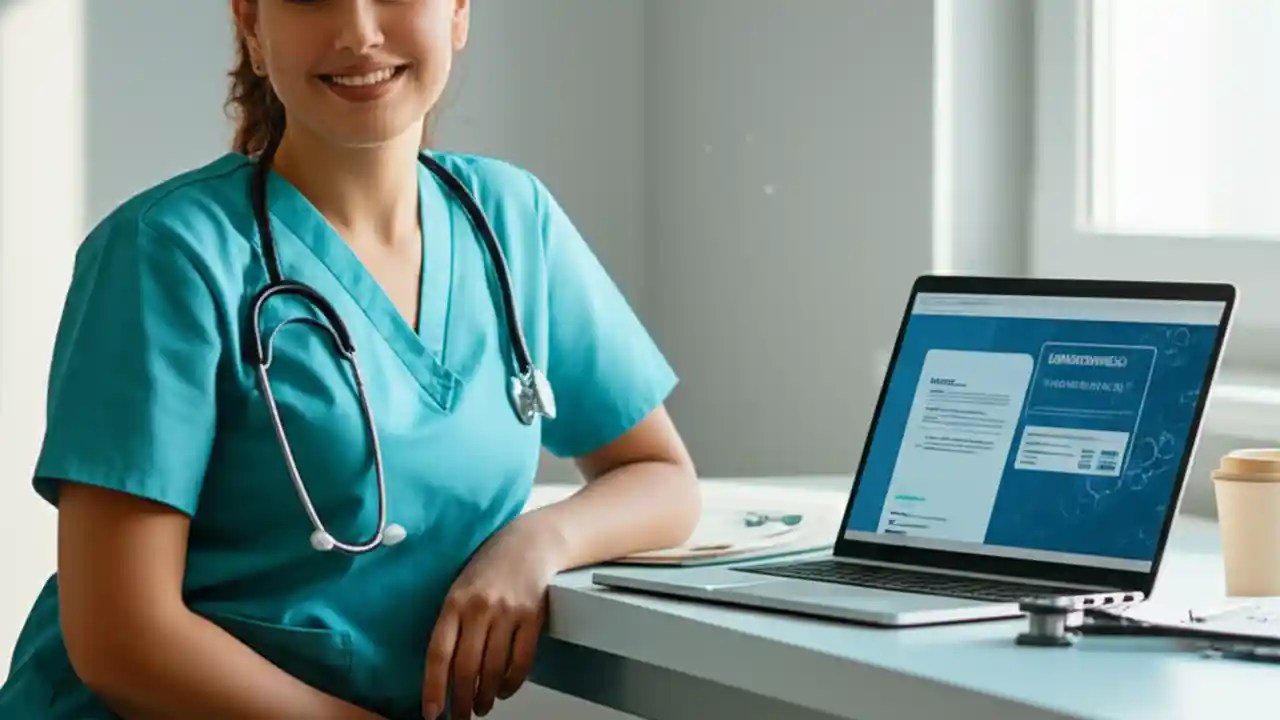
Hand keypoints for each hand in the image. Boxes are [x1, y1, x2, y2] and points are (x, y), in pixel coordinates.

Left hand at [421, 516, 565, 718]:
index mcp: (454, 602)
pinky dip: (511, 683)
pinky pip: (521, 662)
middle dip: (461, 701)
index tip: (432, 712)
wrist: (530, 543)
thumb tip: (444, 669)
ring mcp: (509, 613)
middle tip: (459, 717)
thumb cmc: (491, 566)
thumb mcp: (461, 587)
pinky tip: (504, 690)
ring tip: (482, 706)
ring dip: (486, 696)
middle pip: (466, 668)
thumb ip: (452, 623)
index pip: (439, 653)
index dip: (434, 688)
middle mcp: (480, 608)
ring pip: (493, 669)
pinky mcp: (533, 618)